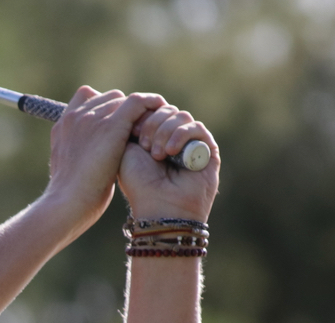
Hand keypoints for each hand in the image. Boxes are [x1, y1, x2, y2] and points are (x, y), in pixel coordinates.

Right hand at [38, 87, 171, 236]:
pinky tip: (160, 117)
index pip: (87, 97)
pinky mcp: (112, 123)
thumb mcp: (68, 167)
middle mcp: (77, 115)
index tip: (112, 126)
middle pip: (110, 99)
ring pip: (125, 101)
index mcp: (63, 124)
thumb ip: (78, 150)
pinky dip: (151, 106)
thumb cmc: (70, 195)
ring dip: (138, 115)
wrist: (68, 202)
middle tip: (137, 134)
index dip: (104, 108)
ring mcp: (93, 117)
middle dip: (124, 113)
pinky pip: (139, 102)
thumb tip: (91, 151)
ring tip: (148, 135)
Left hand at [120, 105, 218, 221]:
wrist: (159, 208)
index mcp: (152, 137)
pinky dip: (181, 135)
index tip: (133, 133)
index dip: (142, 116)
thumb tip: (133, 103)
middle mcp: (172, 138)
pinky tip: (171, 152)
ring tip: (157, 154)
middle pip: (166, 110)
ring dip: (165, 131)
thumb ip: (129, 124)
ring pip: (180, 116)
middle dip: (152, 124)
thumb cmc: (139, 184)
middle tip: (145, 146)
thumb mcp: (126, 150)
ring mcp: (190, 143)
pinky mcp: (208, 149)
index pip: (151, 110)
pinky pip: (197, 127)